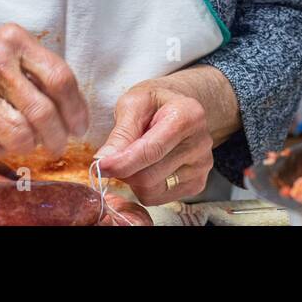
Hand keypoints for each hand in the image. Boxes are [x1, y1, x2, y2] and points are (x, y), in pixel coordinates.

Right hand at [0, 23, 88, 162]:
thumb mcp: (10, 48)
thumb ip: (39, 70)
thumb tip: (74, 110)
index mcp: (14, 41)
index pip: (59, 78)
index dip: (76, 108)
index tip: (80, 124)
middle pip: (43, 112)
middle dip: (58, 136)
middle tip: (60, 143)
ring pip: (21, 136)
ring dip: (32, 146)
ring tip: (31, 141)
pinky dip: (6, 151)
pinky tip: (5, 139)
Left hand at [95, 81, 215, 204]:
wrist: (178, 106)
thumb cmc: (154, 103)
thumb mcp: (133, 104)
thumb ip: (121, 132)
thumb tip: (104, 160)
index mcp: (188, 116)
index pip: (151, 150)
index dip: (122, 162)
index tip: (100, 165)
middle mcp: (201, 143)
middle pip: (149, 176)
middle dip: (124, 171)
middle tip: (115, 156)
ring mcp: (202, 166)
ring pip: (152, 191)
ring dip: (133, 179)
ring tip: (136, 157)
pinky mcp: (198, 183)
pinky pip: (159, 198)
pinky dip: (145, 187)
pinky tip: (149, 166)